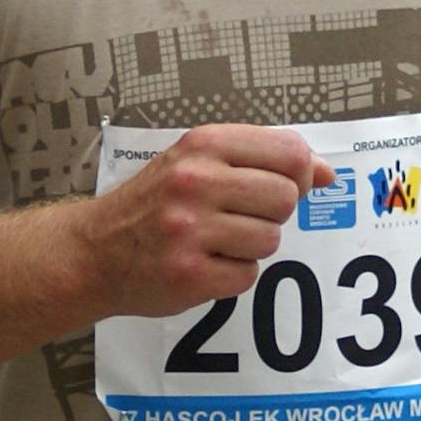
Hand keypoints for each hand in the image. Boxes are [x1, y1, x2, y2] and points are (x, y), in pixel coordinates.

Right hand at [76, 124, 326, 319]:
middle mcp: (195, 183)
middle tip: (236, 216)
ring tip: (215, 241)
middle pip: (285, 198)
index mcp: (202, 145)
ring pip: (270, 240)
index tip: (288, 184)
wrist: (94, 250)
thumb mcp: (198, 160)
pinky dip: (232, 275)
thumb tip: (325, 173)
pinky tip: (203, 264)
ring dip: (251, 246)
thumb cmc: (153, 203)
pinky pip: (247, 276)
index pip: (289, 153)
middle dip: (271, 213)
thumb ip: (262, 157)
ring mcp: (189, 231)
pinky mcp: (188, 275)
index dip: (301, 174)